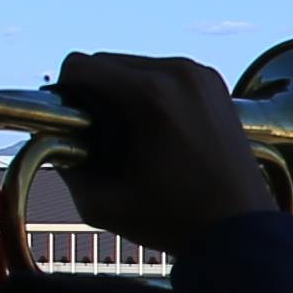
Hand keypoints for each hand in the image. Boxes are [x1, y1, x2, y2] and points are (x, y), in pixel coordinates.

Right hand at [46, 53, 276, 251]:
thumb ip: (67, 168)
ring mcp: (201, 75)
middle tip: (97, 136)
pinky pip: (164, 74)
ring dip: (121, 92)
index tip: (70, 124)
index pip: (81, 65)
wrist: (241, 230)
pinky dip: (150, 93)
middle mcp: (179, 73)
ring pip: (135, 65)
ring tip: (127, 137)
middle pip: (108, 62)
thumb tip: (52, 139)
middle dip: (93, 93)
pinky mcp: (214, 83)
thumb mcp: (104, 204)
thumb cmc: (175, 221)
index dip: (65, 92)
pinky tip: (154, 131)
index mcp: (152, 95)